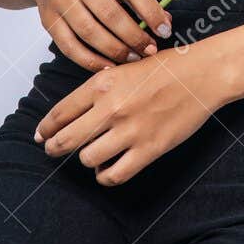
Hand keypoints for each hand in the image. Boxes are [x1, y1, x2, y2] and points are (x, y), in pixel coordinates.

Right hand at [23, 0, 172, 70]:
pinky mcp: (47, 19)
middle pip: (110, 13)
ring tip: (133, 59)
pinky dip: (91, 61)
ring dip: (116, 51)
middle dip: (134, 37)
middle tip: (150, 50)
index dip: (151, 12)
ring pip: (90, 33)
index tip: (165, 30)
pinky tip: (109, 66)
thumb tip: (164, 21)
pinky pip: (71, 47)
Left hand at [34, 47, 215, 183]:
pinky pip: (114, 175)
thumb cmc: (165, 68)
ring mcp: (130, 130)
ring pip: (88, 158)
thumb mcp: (125, 68)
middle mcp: (112, 107)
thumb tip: (72, 113)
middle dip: (54, 148)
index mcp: (103, 83)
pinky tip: (107, 169)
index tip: (41, 135)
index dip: (46, 128)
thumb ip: (98, 89)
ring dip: (86, 159)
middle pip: (67, 139)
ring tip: (91, 155)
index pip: (61, 112)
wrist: (202, 74)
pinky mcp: (148, 149)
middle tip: (52, 150)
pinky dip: (105, 175)